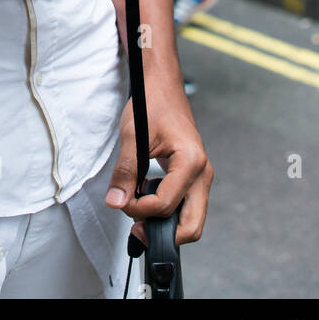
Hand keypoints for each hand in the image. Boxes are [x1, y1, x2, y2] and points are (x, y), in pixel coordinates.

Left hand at [105, 95, 212, 246]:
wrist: (162, 86)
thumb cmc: (152, 104)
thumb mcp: (133, 137)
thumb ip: (125, 172)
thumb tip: (116, 202)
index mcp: (191, 162)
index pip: (166, 205)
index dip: (139, 210)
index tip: (121, 201)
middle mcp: (202, 173)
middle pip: (191, 226)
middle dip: (163, 233)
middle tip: (136, 227)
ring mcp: (201, 176)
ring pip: (191, 220)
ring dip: (165, 224)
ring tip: (139, 209)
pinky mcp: (194, 177)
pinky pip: (186, 206)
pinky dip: (168, 212)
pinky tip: (147, 198)